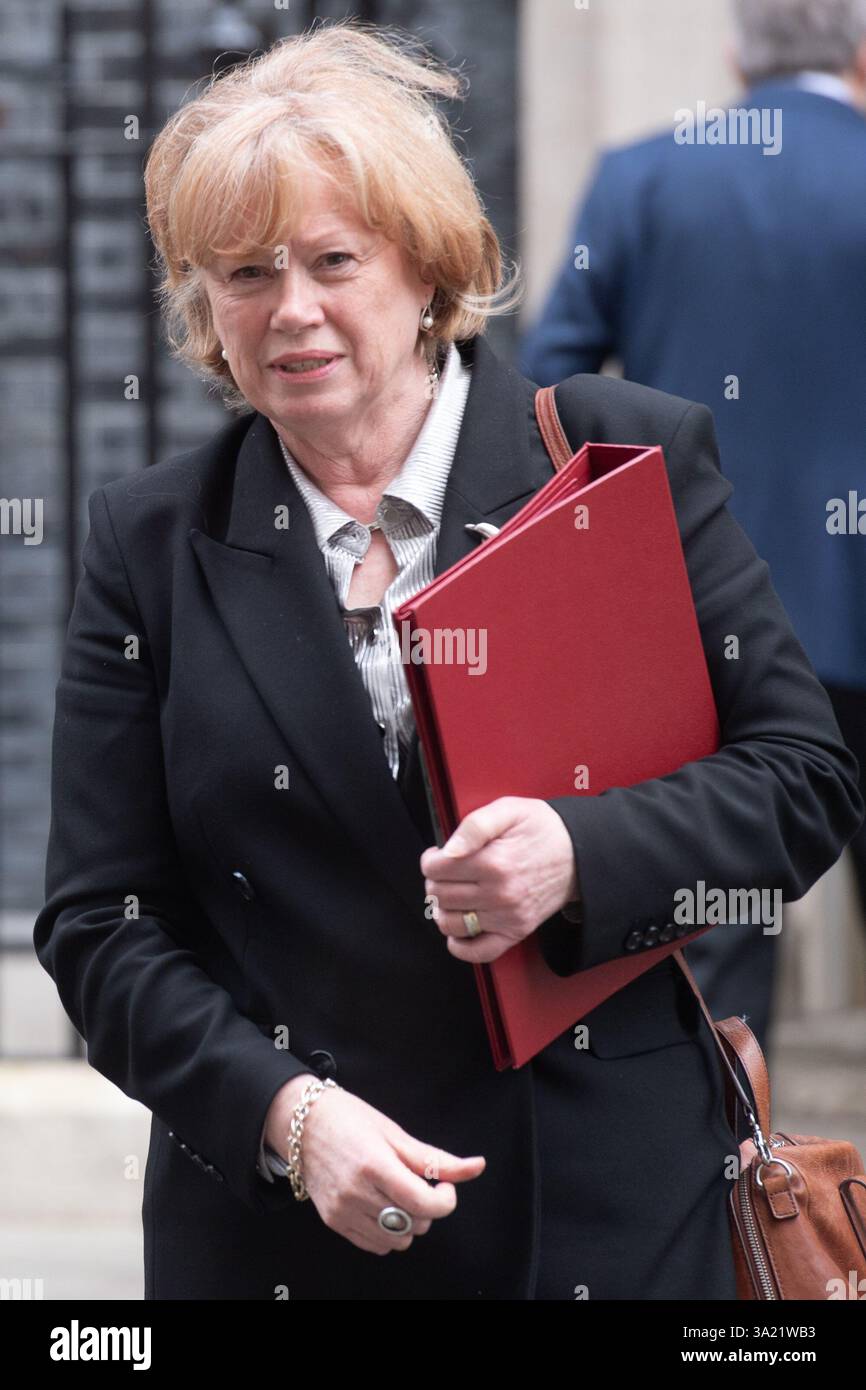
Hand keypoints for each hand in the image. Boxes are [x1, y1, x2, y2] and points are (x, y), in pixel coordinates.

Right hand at [265, 1077, 484, 1254]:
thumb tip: (477, 1166)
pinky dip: (387, 1232)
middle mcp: (356, 1193)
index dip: (446, 1200)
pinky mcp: (333, 1222)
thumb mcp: (395, 1133)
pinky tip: (382, 1206)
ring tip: (397, 1195)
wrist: (303, 1124)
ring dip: (408, 1222)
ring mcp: (342, 1211)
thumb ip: (435, 1159)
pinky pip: (375, 1245)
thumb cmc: (351, 1120)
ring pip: (397, 1240)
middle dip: (427, 1208)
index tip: (443, 1185)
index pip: (424, 1205)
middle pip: (415, 1224)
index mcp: (375, 1165)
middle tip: (417, 1183)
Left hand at [420, 796, 579, 962]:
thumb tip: (449, 850)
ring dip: (442, 909)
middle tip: (447, 872)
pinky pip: (478, 952)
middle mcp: (500, 894)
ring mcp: (508, 917)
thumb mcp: (510, 810)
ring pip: (450, 923)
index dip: (430, 859)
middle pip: (440, 895)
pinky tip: (458, 927)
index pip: (436, 869)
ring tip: (452, 894)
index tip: (438, 855)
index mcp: (494, 862)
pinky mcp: (516, 932)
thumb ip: (475, 825)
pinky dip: (460, 946)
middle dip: (435, 881)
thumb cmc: (542, 830)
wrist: (579, 854)